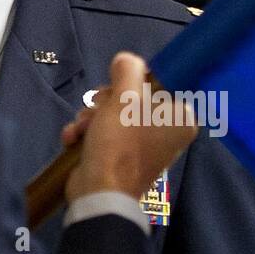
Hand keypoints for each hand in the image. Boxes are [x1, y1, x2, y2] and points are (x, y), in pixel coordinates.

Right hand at [63, 53, 197, 202]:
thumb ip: (128, 69)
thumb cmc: (120, 143)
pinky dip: (88, 133)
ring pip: (114, 113)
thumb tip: (126, 61)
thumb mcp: (124, 97)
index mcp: (181, 118)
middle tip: (97, 108)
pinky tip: (74, 139)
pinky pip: (106, 132)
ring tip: (82, 128)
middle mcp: (168, 132)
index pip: (160, 83)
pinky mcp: (123, 157)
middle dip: (106, 101)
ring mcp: (145, 146)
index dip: (133, 81)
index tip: (117, 89)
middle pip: (133, 97)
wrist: (99, 192)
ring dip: (92, 116)